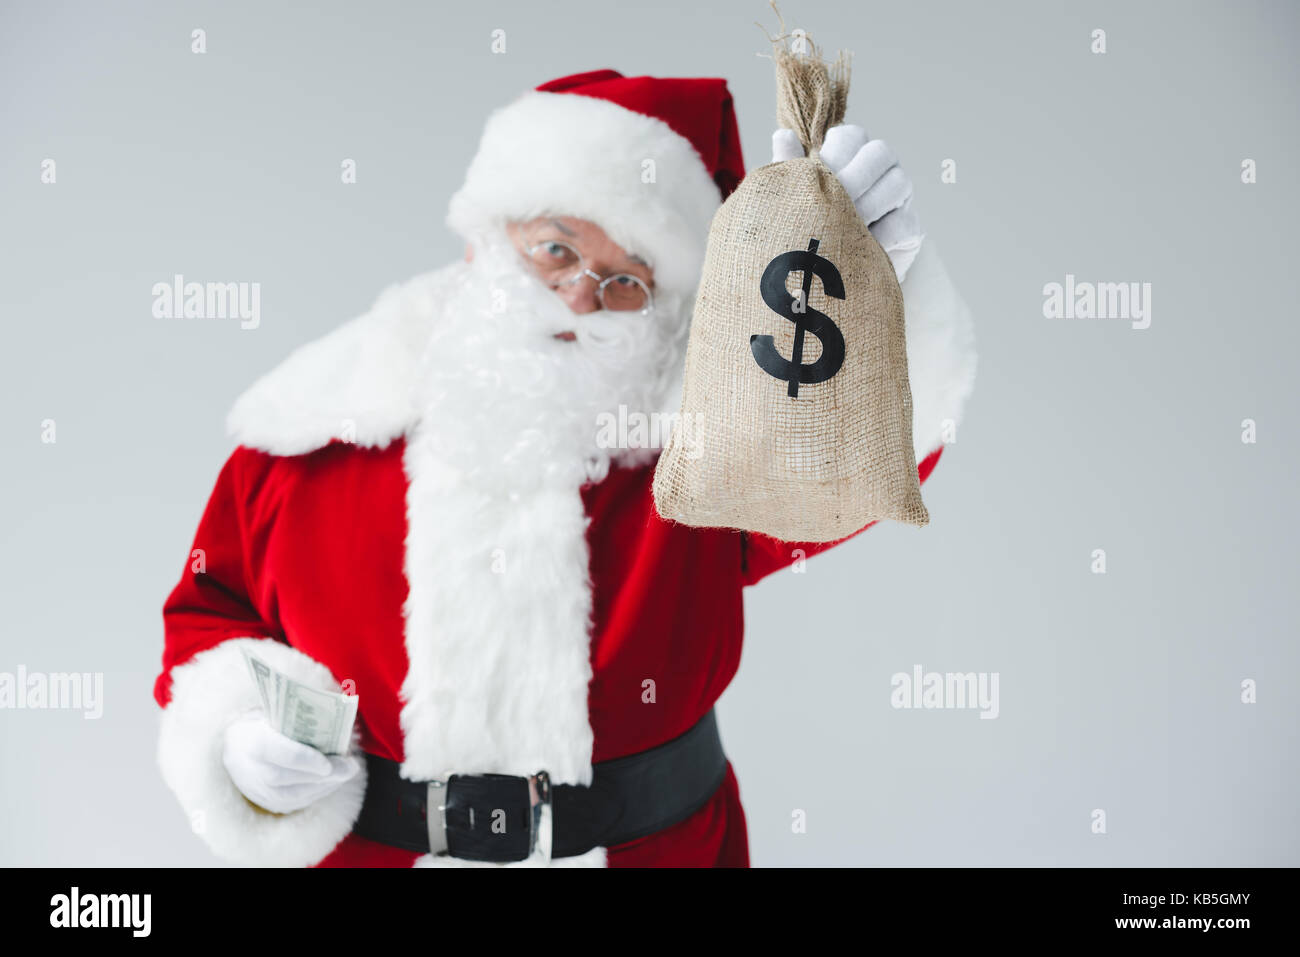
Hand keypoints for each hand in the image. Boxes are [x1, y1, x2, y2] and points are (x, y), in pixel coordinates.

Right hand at [222, 711, 359, 813]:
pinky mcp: (269, 802)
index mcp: (249, 740)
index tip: (327, 763)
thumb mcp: (272, 712)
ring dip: (326, 784)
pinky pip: (297, 802)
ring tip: (348, 771)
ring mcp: (257, 790)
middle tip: (350, 766)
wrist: (234, 749)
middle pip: (286, 777)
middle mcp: (250, 769)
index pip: (275, 751)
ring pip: (293, 794)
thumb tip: (331, 714)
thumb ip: (294, 715)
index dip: (302, 759)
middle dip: (322, 774)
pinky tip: (336, 780)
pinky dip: (320, 791)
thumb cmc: (263, 723)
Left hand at [772, 125, 923, 281]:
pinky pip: (906, 222)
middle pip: (881, 152)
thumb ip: (790, 168)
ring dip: (870, 205)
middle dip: (856, 176)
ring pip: (898, 183)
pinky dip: (884, 235)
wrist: (829, 278)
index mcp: (849, 155)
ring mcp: (898, 198)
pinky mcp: (910, 229)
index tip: (818, 173)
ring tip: (845, 226)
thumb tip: (783, 137)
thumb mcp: (794, 199)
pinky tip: (863, 245)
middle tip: (834, 202)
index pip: (851, 136)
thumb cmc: (808, 229)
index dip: (836, 152)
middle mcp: (879, 171)